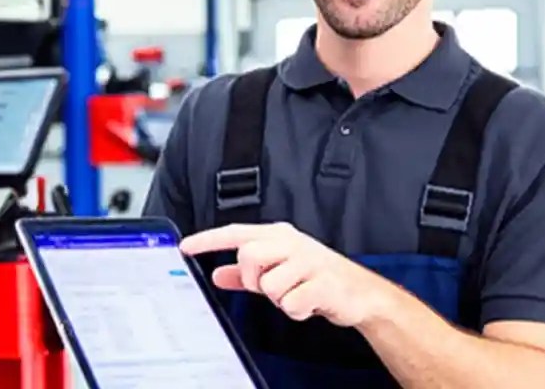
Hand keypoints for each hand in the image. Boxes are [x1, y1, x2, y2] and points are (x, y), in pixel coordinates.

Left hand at [179, 222, 395, 327]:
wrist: (359, 292)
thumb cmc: (315, 277)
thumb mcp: (278, 271)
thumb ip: (246, 273)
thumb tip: (218, 274)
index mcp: (279, 235)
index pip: (236, 233)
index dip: (208, 239)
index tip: (185, 246)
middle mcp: (292, 243)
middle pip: (249, 255)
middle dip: (253, 278)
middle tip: (269, 286)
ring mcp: (309, 261)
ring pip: (269, 284)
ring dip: (278, 298)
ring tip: (295, 294)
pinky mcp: (323, 283)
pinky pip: (291, 303)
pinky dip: (295, 311)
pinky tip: (307, 305)